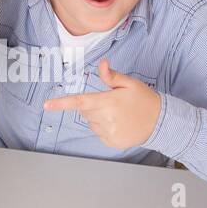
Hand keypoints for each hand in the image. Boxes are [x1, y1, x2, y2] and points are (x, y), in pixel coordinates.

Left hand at [42, 59, 161, 148]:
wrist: (160, 121)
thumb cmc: (144, 99)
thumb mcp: (129, 84)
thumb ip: (112, 76)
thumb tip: (101, 64)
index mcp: (108, 102)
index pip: (79, 102)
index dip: (61, 104)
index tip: (46, 105)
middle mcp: (106, 120)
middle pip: (85, 112)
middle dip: (93, 106)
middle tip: (111, 102)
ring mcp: (109, 133)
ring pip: (91, 123)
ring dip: (99, 118)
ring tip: (118, 114)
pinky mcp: (112, 143)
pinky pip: (99, 133)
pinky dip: (105, 128)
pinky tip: (119, 124)